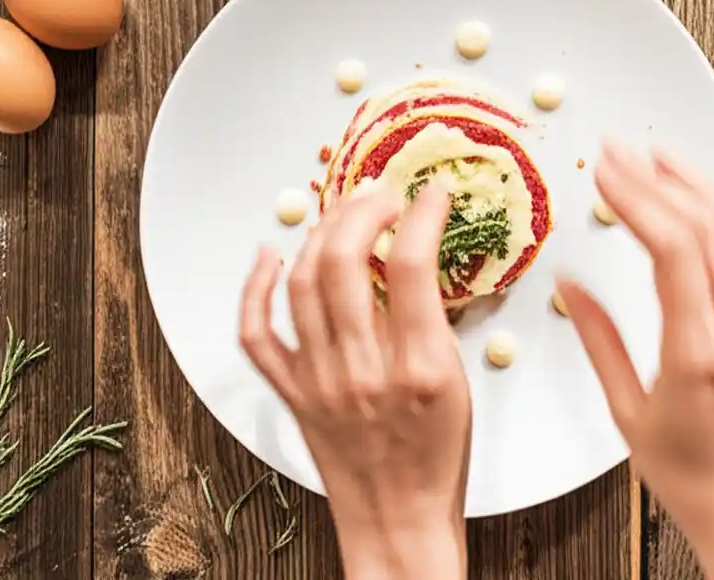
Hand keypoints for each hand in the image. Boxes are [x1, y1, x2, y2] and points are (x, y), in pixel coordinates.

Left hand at [239, 186, 469, 579]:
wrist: (398, 518)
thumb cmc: (437, 457)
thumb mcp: (458, 383)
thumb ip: (433, 322)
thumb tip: (413, 256)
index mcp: (419, 367)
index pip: (412, 264)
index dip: (419, 213)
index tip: (429, 193)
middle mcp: (362, 370)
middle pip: (343, 261)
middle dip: (361, 210)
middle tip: (378, 195)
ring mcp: (319, 381)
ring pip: (300, 284)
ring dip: (318, 234)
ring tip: (340, 214)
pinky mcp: (291, 393)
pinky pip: (255, 333)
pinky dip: (255, 288)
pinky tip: (268, 254)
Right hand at [559, 142, 713, 579]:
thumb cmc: (690, 480)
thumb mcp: (626, 412)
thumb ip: (598, 340)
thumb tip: (569, 284)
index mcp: (699, 355)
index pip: (672, 249)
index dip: (637, 197)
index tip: (607, 168)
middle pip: (707, 230)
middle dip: (658, 180)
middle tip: (621, 150)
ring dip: (701, 190)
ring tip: (663, 160)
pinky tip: (712, 208)